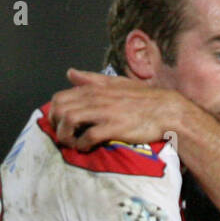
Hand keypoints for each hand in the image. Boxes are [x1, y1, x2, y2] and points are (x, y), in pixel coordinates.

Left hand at [48, 69, 181, 150]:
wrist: (165, 110)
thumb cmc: (142, 99)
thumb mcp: (115, 83)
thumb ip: (90, 79)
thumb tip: (69, 73)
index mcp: (94, 89)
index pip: (59, 98)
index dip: (54, 115)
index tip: (61, 126)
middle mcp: (95, 98)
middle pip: (59, 109)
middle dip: (56, 126)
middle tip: (65, 136)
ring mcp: (104, 112)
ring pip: (69, 120)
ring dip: (66, 136)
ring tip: (74, 143)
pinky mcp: (113, 127)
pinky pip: (88, 136)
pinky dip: (82, 145)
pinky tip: (87, 148)